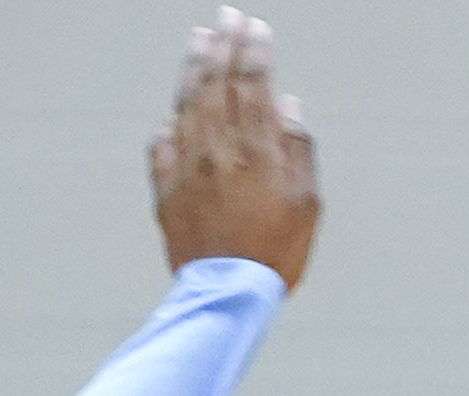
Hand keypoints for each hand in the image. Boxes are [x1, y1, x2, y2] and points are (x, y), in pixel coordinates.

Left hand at [152, 10, 318, 290]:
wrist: (227, 295)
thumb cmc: (273, 254)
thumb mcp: (306, 204)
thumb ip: (297, 151)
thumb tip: (289, 109)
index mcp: (255, 150)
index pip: (253, 84)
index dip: (254, 51)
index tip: (256, 28)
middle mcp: (217, 150)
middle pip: (217, 84)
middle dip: (222, 45)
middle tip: (226, 18)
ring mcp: (188, 167)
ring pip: (187, 104)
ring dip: (193, 68)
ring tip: (198, 40)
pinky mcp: (167, 191)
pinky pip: (162, 145)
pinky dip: (169, 123)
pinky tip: (172, 112)